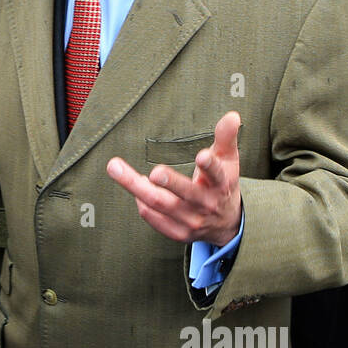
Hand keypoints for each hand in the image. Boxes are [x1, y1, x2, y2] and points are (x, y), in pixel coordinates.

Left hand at [106, 111, 241, 247]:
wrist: (226, 223)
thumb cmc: (222, 184)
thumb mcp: (228, 160)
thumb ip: (226, 137)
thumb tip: (232, 115)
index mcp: (220, 184)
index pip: (216, 174)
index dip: (209, 166)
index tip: (202, 155)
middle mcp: (205, 204)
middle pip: (184, 193)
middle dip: (169, 182)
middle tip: (154, 171)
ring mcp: (191, 221)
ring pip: (159, 204)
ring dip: (135, 186)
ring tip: (115, 167)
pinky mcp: (177, 232)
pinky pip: (152, 217)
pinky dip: (141, 202)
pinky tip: (135, 186)